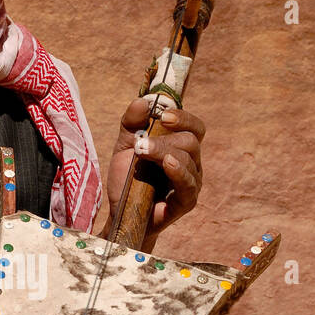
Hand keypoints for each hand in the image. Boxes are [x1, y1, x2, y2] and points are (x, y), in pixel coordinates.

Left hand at [106, 101, 204, 249]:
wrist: (120, 213)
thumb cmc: (127, 179)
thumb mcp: (124, 146)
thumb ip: (132, 123)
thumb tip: (142, 101)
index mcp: (180, 147)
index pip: (194, 127)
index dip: (183, 118)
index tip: (164, 115)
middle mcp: (191, 163)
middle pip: (190, 141)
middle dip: (165, 139)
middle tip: (140, 144)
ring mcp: (191, 182)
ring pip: (189, 159)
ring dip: (164, 152)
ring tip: (142, 153)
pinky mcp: (187, 201)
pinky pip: (189, 183)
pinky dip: (178, 171)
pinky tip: (167, 164)